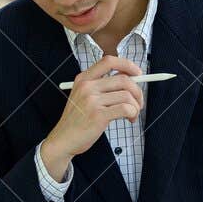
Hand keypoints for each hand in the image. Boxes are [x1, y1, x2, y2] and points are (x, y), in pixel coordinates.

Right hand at [40, 56, 142, 177]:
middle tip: (138, 103)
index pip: (109, 61)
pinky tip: (129, 119)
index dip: (127, 64)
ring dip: (136, 106)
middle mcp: (87, 86)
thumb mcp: (83, 97)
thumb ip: (102, 87)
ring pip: (127, 96)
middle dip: (137, 91)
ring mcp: (91, 101)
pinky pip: (125, 109)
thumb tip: (132, 81)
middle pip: (123, 80)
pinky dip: (133, 113)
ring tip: (133, 115)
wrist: (63, 140)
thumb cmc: (77, 120)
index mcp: (83, 78)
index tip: (138, 73)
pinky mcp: (98, 115)